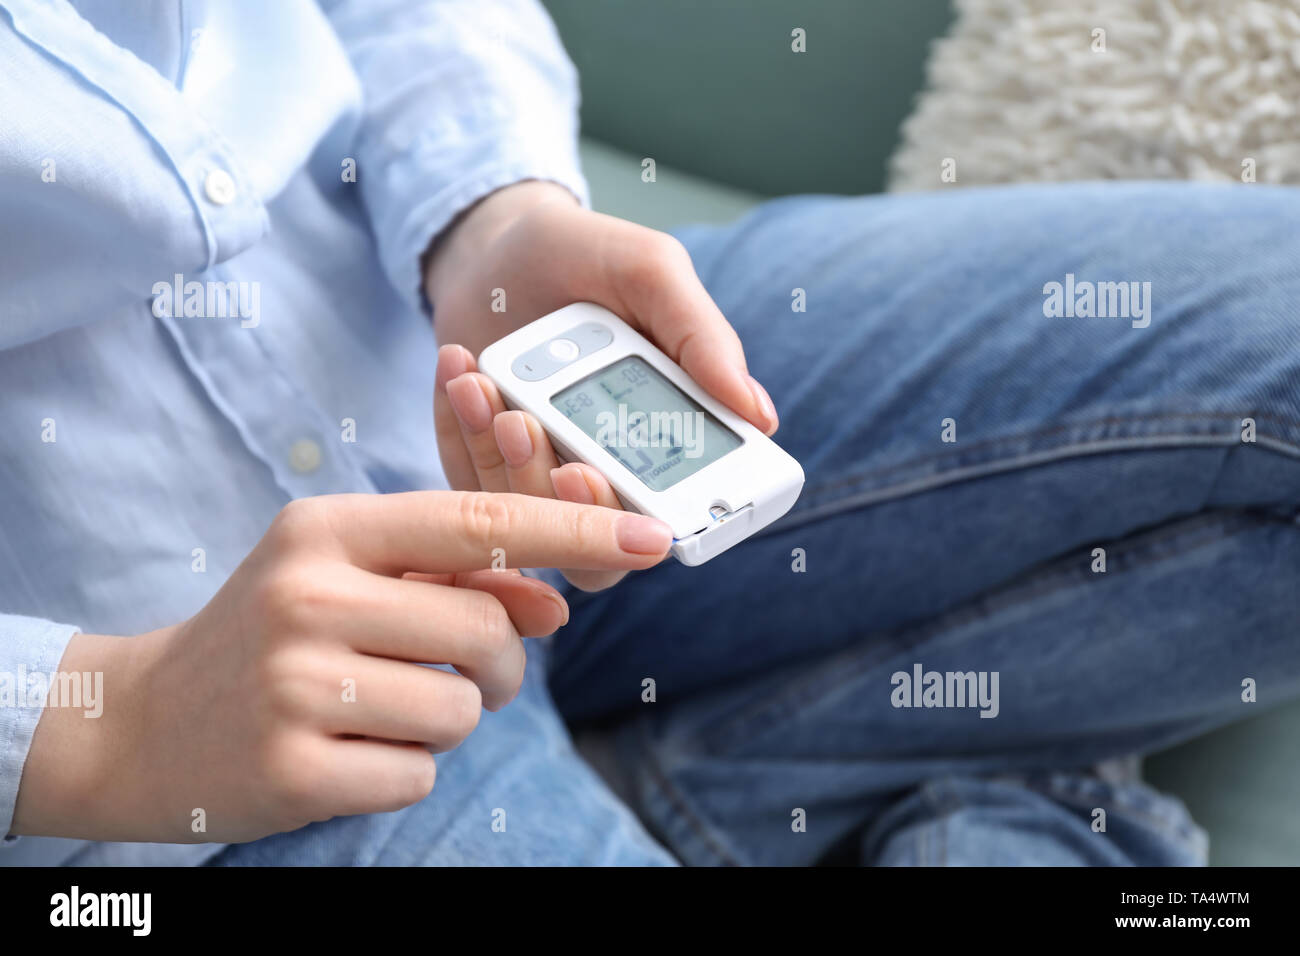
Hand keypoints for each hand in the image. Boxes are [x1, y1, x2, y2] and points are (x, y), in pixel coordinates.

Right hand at [10, 491, 671, 843]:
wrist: (141, 723)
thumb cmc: (273, 635)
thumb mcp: (351, 579)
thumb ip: (454, 579)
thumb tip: (555, 603)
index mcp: (327, 529)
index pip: (479, 522)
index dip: (575, 529)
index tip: (655, 537)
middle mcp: (308, 593)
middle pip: (488, 626)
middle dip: (499, 661)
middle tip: (452, 670)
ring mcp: (293, 682)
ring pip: (463, 707)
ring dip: (447, 718)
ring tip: (378, 708)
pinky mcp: (290, 766)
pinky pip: (419, 774)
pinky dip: (402, 769)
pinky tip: (343, 751)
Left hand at [426, 181, 779, 589]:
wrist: (497, 244)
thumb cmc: (588, 257)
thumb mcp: (651, 274)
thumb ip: (702, 337)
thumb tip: (759, 413)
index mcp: (667, 442)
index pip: (665, 521)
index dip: (637, 525)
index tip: (592, 476)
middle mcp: (608, 473)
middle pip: (590, 543)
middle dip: (552, 493)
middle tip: (525, 425)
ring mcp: (541, 475)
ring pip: (526, 522)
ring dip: (499, 456)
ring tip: (483, 387)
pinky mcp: (484, 467)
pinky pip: (469, 481)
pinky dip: (459, 431)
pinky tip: (460, 374)